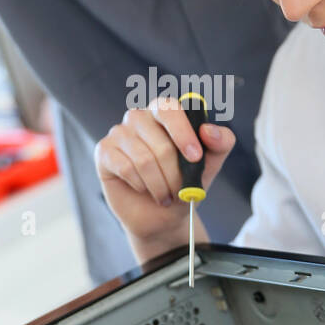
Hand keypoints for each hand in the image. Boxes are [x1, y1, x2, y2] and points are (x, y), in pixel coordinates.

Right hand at [94, 98, 235, 249]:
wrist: (162, 215)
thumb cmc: (184, 183)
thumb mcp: (210, 165)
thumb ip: (221, 143)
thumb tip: (209, 131)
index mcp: (165, 112)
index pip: (170, 109)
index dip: (183, 133)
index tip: (195, 158)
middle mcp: (140, 117)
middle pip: (160, 142)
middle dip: (174, 174)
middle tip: (179, 189)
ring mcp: (119, 132)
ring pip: (143, 158)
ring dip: (159, 184)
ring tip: (165, 194)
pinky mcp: (104, 151)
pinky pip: (124, 167)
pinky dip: (140, 185)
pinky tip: (143, 189)